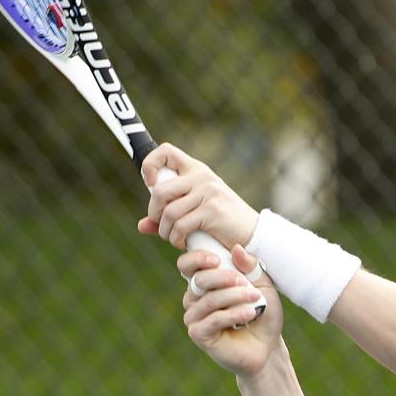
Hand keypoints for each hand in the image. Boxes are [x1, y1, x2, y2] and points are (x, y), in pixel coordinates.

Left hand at [138, 144, 260, 250]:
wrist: (253, 233)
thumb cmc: (222, 223)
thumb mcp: (194, 212)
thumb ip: (167, 216)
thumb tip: (142, 225)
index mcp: (196, 170)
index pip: (166, 151)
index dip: (150, 164)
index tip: (151, 184)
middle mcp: (202, 177)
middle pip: (160, 190)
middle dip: (154, 213)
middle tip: (161, 225)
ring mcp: (208, 192)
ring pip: (169, 212)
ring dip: (165, 231)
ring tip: (173, 238)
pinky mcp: (212, 211)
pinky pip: (181, 226)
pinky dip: (176, 239)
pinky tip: (183, 243)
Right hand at [181, 243, 282, 377]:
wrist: (267, 347)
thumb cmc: (262, 313)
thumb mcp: (262, 286)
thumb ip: (250, 268)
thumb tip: (236, 249)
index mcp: (204, 282)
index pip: (188, 264)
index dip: (197, 258)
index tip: (218, 259)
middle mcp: (194, 298)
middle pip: (199, 280)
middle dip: (223, 278)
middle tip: (245, 282)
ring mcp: (194, 317)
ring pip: (209, 300)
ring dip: (234, 297)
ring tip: (255, 298)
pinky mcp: (198, 334)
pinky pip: (212, 320)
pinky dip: (233, 314)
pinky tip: (250, 314)